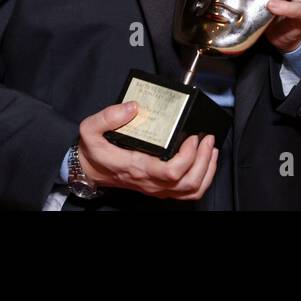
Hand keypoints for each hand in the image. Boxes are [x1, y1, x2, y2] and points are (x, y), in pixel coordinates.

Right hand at [76, 102, 218, 199]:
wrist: (90, 170)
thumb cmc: (93, 152)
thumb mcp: (90, 129)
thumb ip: (107, 116)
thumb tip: (133, 107)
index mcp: (137, 167)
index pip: (170, 172)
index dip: (188, 157)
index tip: (193, 137)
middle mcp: (150, 181)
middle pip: (188, 182)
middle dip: (204, 161)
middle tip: (207, 139)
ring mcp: (156, 187)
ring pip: (191, 190)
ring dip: (207, 170)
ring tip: (210, 149)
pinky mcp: (160, 188)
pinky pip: (187, 193)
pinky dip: (203, 179)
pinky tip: (205, 162)